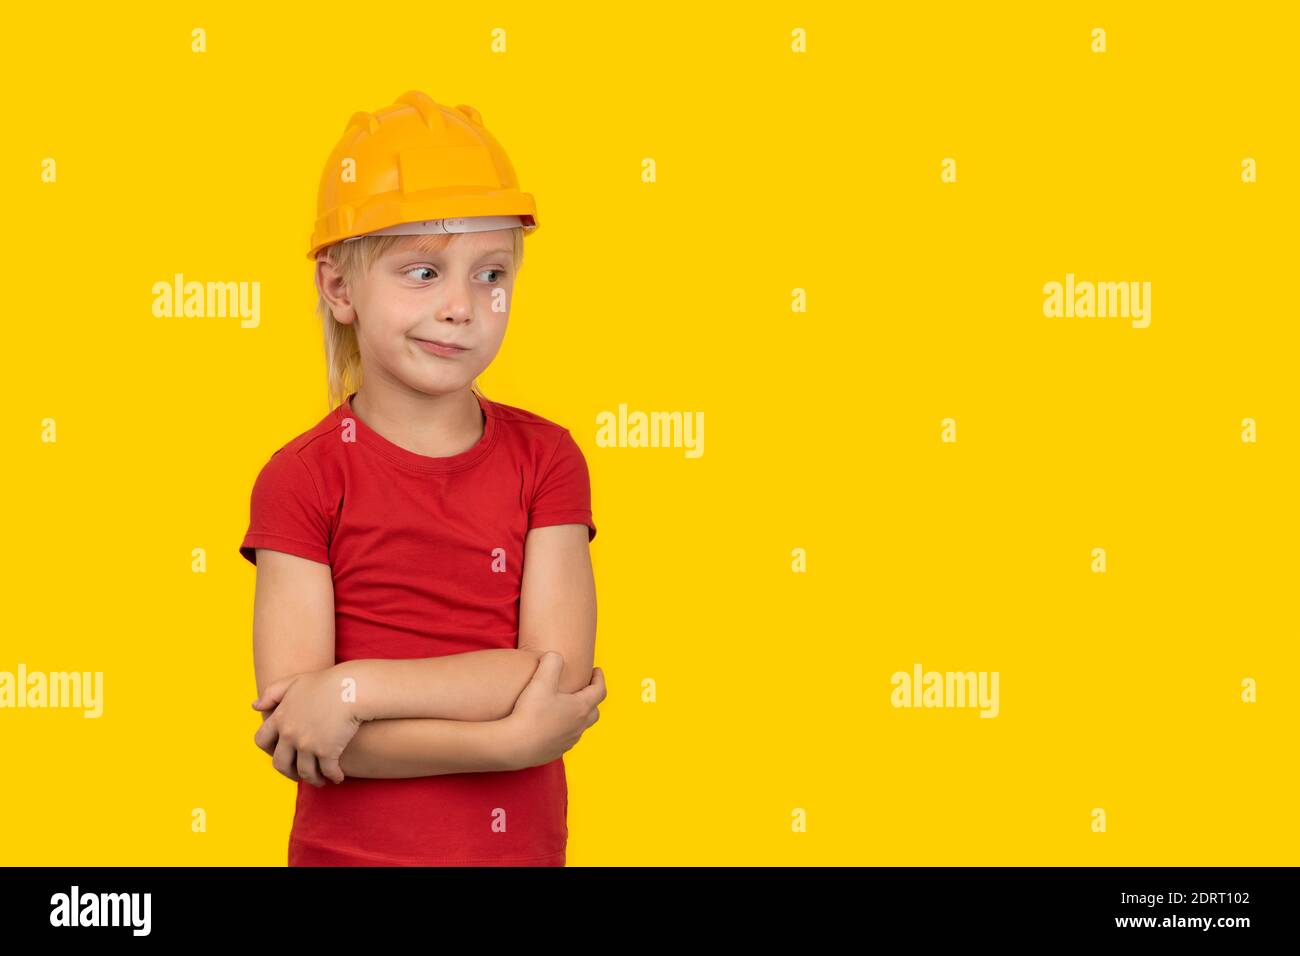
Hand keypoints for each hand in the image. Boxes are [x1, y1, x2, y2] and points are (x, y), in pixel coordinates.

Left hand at [252, 666, 363, 786]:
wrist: (351, 688)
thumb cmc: (327, 682)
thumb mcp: (295, 682)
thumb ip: (272, 693)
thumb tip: (254, 706)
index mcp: (280, 718)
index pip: (261, 741)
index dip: (269, 750)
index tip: (281, 752)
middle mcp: (290, 734)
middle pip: (280, 764)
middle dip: (289, 773)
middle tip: (299, 774)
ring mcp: (307, 745)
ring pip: (305, 773)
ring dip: (313, 779)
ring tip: (321, 779)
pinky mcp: (327, 752)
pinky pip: (328, 772)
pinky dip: (333, 777)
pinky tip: (338, 776)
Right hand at [504, 652, 604, 767]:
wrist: (513, 746)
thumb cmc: (530, 713)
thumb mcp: (541, 680)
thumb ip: (552, 661)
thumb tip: (555, 656)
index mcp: (580, 708)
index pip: (599, 691)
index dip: (600, 678)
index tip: (596, 670)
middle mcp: (578, 727)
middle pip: (594, 711)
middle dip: (591, 697)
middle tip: (584, 688)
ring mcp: (567, 742)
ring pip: (580, 727)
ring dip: (577, 715)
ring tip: (566, 706)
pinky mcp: (554, 752)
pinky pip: (565, 739)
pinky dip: (563, 730)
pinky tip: (550, 725)